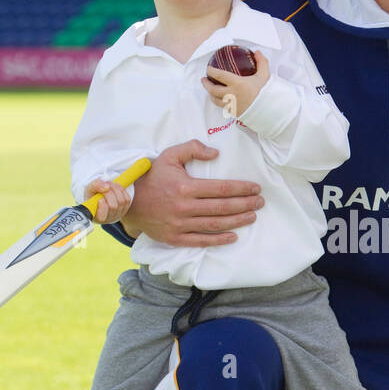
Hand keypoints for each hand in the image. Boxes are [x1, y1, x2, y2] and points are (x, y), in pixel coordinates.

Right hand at [85, 178, 131, 224]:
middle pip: (113, 206)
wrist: (101, 196)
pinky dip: (121, 190)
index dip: (102, 208)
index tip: (100, 199)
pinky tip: (115, 187)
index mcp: (96, 217)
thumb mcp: (89, 189)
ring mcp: (118, 214)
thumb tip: (106, 187)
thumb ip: (95, 186)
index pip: (101, 217)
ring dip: (116, 189)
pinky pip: (127, 199)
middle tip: (105, 185)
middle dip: (109, 193)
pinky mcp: (125, 209)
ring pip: (121, 201)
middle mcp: (108, 218)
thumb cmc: (93, 195)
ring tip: (109, 184)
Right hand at [121, 141, 263, 245]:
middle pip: (223, 207)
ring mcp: (180, 224)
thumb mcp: (169, 155)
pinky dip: (218, 240)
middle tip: (260, 202)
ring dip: (237, 221)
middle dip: (245, 205)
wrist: (127, 200)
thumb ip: (192, 148)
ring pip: (215, 225)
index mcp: (186, 187)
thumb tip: (215, 153)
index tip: (256, 188)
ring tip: (252, 217)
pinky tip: (233, 236)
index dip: (242, 189)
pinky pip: (200, 240)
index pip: (222, 189)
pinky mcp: (174, 238)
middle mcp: (185, 207)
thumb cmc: (152, 176)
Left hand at [202, 49, 269, 118]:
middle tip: (203, 80)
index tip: (208, 69)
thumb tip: (257, 52)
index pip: (219, 75)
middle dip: (206, 85)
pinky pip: (224, 108)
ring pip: (216, 101)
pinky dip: (221, 104)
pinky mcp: (235, 113)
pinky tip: (222, 102)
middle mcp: (231, 95)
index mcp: (237, 84)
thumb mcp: (265, 75)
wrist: (271, 111)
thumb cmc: (266, 93)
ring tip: (210, 92)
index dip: (211, 71)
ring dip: (211, 95)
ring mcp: (232, 105)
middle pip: (213, 90)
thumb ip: (261, 62)